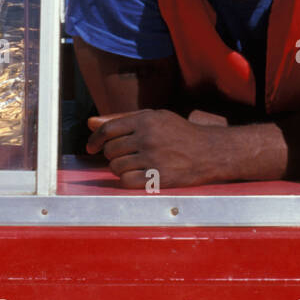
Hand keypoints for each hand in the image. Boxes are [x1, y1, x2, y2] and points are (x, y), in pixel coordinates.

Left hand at [86, 109, 229, 188]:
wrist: (209, 151)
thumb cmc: (179, 133)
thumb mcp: (154, 118)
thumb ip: (122, 119)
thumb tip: (90, 123)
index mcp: (146, 120)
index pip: (108, 129)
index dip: (95, 139)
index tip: (91, 147)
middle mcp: (148, 138)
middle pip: (110, 150)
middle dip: (111, 154)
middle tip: (122, 155)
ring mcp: (153, 159)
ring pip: (116, 167)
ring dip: (119, 168)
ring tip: (132, 165)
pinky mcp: (158, 178)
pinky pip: (126, 181)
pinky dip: (126, 180)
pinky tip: (136, 175)